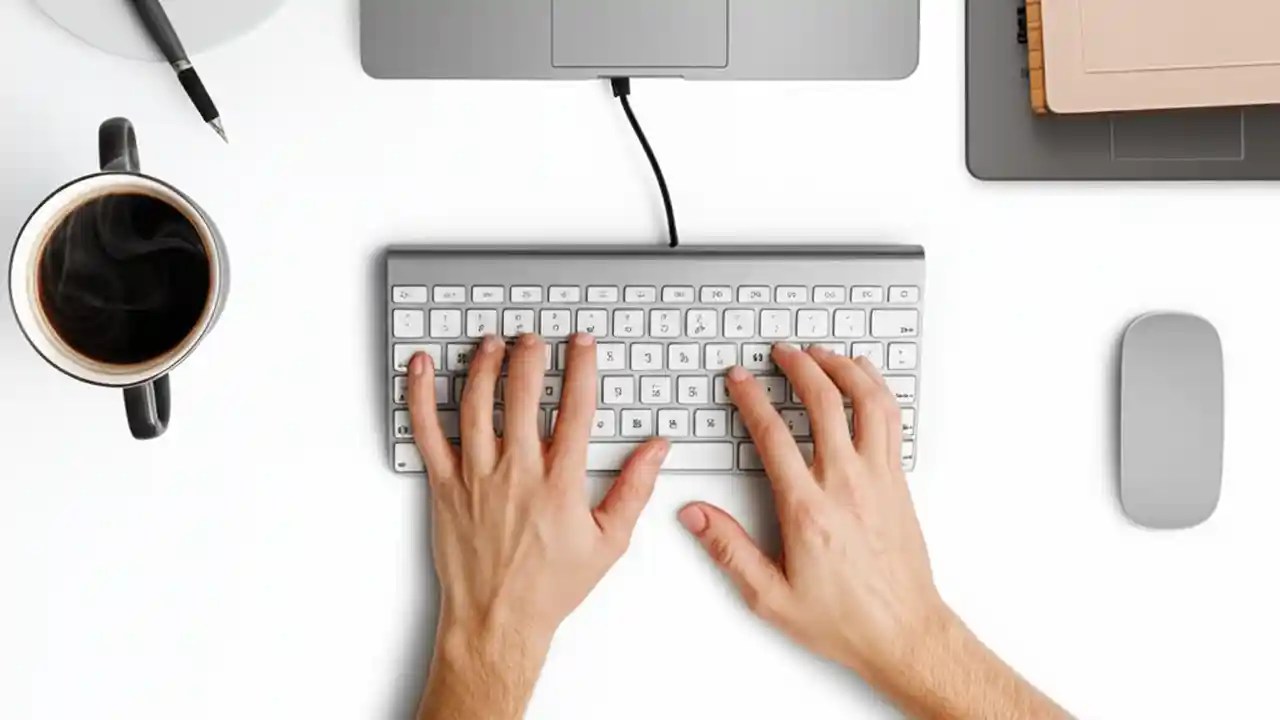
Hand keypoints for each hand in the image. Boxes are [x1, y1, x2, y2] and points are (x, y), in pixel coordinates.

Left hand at [409, 333, 668, 719]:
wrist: (497, 620)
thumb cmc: (550, 586)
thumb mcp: (609, 542)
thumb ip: (634, 488)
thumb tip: (656, 448)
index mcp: (560, 484)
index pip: (576, 410)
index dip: (581, 369)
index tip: (582, 343)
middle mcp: (517, 472)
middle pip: (523, 394)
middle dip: (530, 356)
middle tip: (534, 337)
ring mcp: (475, 476)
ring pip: (477, 403)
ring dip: (484, 365)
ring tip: (493, 343)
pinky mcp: (443, 485)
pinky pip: (426, 430)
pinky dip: (420, 393)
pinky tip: (421, 366)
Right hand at [679, 345, 1067, 718]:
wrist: (904, 634)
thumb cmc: (843, 620)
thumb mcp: (771, 596)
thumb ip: (729, 551)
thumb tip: (694, 516)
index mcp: (807, 509)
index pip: (772, 435)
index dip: (751, 398)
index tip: (738, 379)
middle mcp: (846, 484)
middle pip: (823, 403)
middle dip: (798, 367)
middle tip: (780, 352)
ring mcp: (878, 478)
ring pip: (866, 402)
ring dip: (842, 368)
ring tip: (821, 353)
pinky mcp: (898, 483)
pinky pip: (890, 420)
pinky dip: (876, 390)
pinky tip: (865, 380)